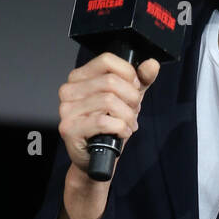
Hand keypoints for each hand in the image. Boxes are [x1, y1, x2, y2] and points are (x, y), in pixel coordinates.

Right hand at [58, 51, 159, 175]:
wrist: (96, 158)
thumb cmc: (108, 127)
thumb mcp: (127, 100)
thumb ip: (141, 81)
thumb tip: (152, 64)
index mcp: (79, 78)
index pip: (106, 60)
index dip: (128, 74)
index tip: (134, 88)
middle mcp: (69, 90)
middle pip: (110, 81)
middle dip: (131, 98)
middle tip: (133, 111)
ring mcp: (66, 110)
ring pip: (109, 101)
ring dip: (128, 116)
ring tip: (129, 124)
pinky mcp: (69, 128)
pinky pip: (103, 121)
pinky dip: (121, 128)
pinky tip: (122, 132)